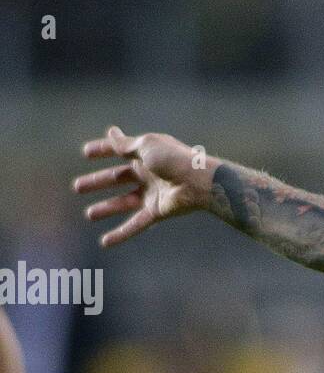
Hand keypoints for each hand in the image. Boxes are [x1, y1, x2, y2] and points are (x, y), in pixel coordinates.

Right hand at [73, 126, 215, 246]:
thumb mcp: (147, 146)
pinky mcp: (157, 211)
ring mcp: (153, 193)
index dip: (103, 150)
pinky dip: (121, 233)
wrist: (198, 181)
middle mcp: (149, 173)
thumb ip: (126, 144)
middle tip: (77, 187)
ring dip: (107, 208)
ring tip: (89, 214)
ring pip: (125, 202)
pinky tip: (105, 242)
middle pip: (118, 177)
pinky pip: (136, 224)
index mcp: (147, 154)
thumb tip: (111, 131)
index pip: (121, 150)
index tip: (85, 152)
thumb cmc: (173, 159)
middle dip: (98, 181)